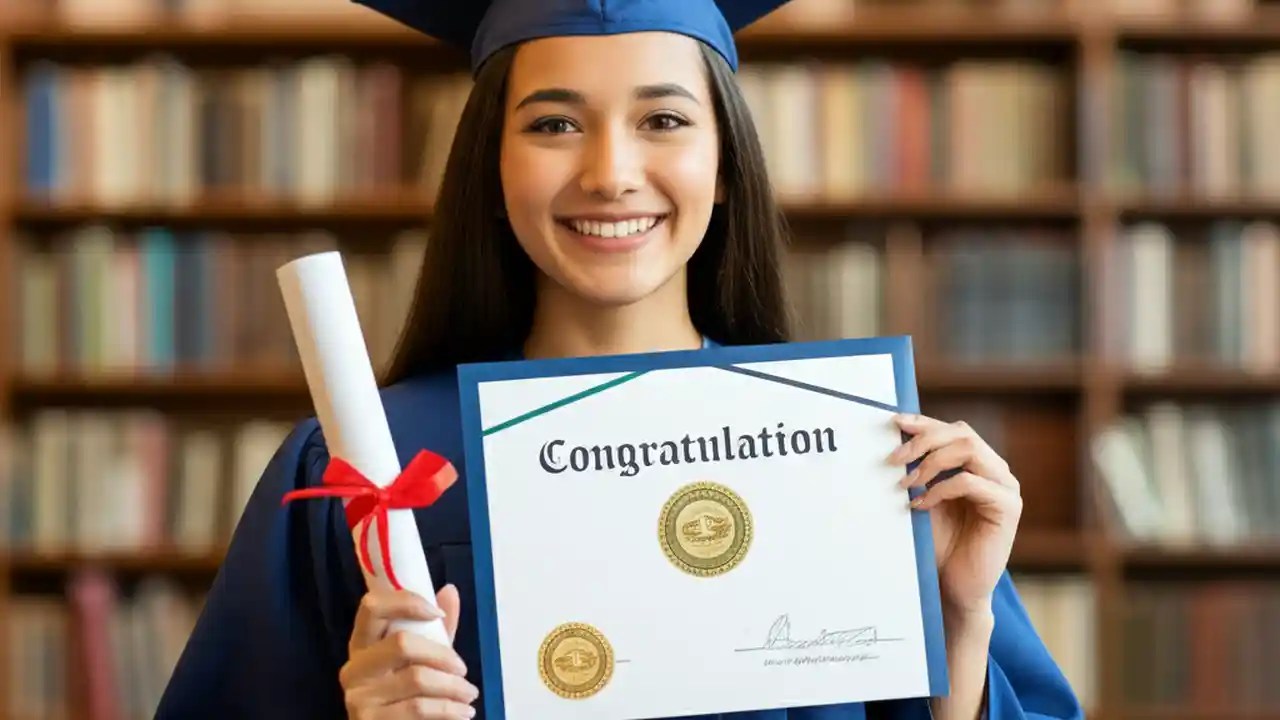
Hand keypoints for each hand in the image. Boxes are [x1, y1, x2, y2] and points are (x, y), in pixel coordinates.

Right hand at [340, 584, 478, 718]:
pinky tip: (462, 713)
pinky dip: (449, 710)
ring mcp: (358, 697)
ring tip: (469, 695)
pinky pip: (418, 708)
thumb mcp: (422, 661)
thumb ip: (435, 631)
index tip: (437, 613)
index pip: (372, 606)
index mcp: (362, 645)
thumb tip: (450, 590)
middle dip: (443, 655)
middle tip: (463, 669)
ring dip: (453, 687)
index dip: (406, 602)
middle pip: (401, 643)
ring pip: (417, 678)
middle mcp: (354, 668)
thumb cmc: (407, 696)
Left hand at [889, 414, 1021, 615]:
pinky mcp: (1008, 508)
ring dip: (931, 461)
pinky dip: (940, 489)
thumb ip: (917, 471)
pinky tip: (920, 506)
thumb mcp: (923, 499)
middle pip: (963, 432)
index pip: (953, 429)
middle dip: (924, 440)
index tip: (894, 423)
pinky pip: (971, 482)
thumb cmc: (938, 543)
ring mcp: (1006, 488)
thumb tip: (890, 440)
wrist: (954, 587)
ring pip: (970, 450)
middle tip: (894, 458)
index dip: (924, 422)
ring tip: (906, 482)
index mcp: (979, 464)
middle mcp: (996, 470)